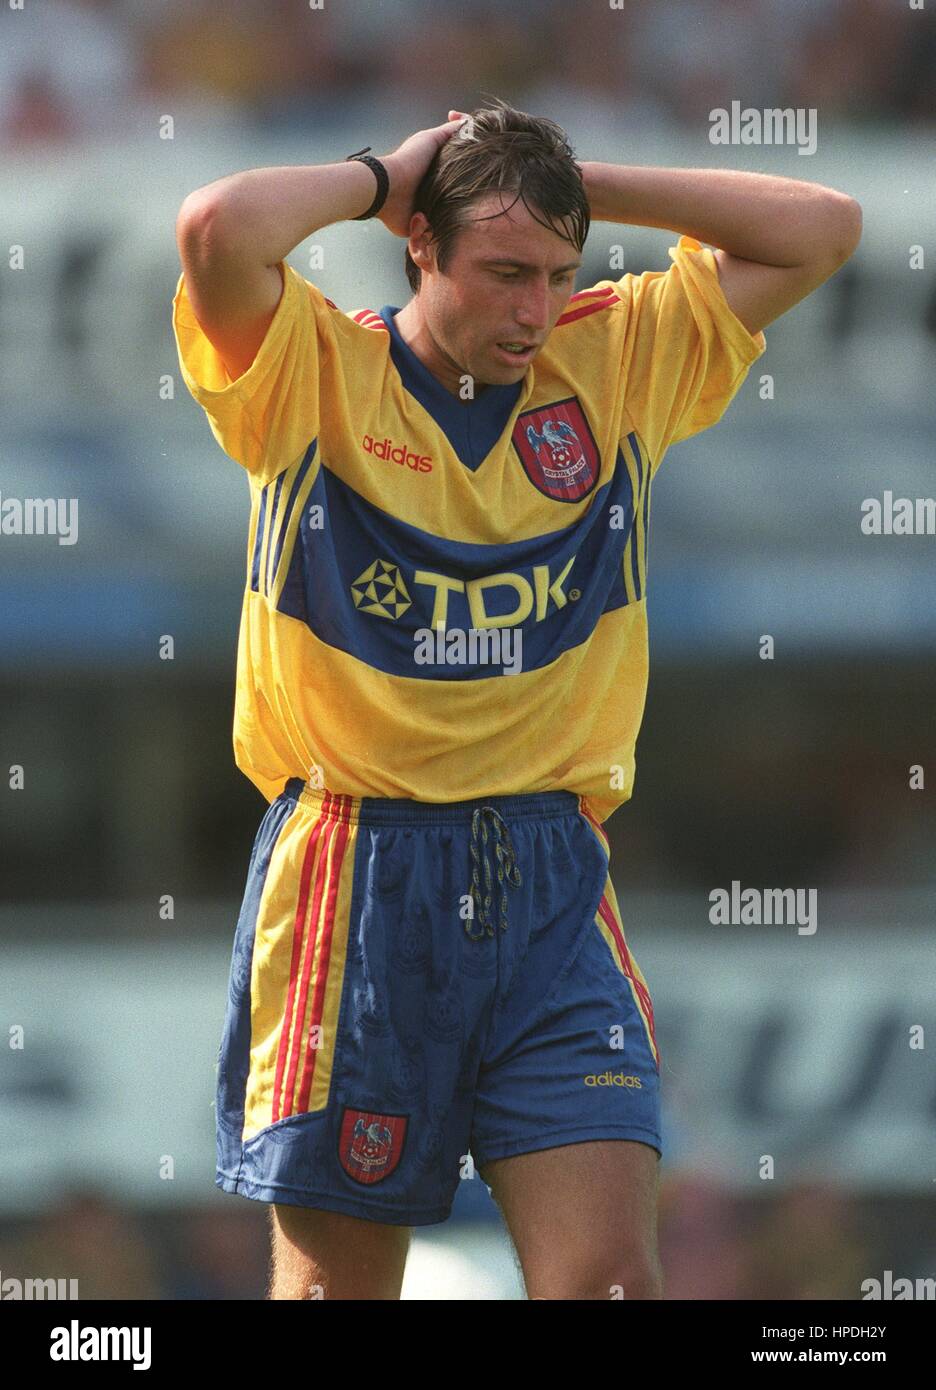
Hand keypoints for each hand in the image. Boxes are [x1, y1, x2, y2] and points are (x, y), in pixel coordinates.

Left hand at [377, 112, 468, 236]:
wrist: (389, 188)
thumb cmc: (408, 161)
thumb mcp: (430, 139)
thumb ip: (449, 132)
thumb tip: (468, 122)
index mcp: (436, 173)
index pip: (460, 176)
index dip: (469, 176)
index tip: (476, 176)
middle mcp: (432, 192)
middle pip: (456, 200)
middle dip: (461, 202)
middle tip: (464, 199)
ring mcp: (426, 210)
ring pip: (447, 219)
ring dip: (446, 217)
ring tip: (441, 209)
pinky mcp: (418, 227)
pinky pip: (432, 234)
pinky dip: (430, 228)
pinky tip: (423, 217)